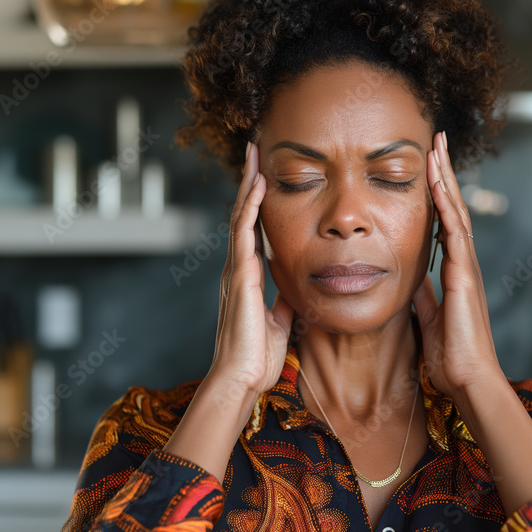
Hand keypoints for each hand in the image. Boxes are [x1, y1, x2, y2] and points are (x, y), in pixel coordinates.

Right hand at [207, 141, 294, 397]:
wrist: (241, 379)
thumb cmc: (257, 357)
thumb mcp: (279, 322)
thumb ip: (284, 301)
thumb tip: (295, 291)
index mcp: (247, 276)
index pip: (251, 229)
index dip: (256, 202)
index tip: (263, 176)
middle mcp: (238, 267)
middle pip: (241, 214)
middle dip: (248, 182)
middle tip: (254, 151)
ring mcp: (236, 269)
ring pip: (239, 216)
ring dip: (248, 184)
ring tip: (254, 155)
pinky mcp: (240, 276)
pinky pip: (243, 233)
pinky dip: (250, 206)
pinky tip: (257, 185)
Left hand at [411, 131, 504, 398]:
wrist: (468, 380)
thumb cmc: (452, 356)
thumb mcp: (429, 318)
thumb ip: (423, 296)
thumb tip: (411, 280)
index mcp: (455, 271)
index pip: (445, 222)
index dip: (437, 193)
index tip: (429, 166)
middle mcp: (463, 263)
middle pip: (453, 207)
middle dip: (444, 173)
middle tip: (437, 140)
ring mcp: (466, 266)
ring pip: (455, 211)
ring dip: (445, 178)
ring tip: (437, 148)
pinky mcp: (463, 275)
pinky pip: (454, 231)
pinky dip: (446, 205)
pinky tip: (438, 184)